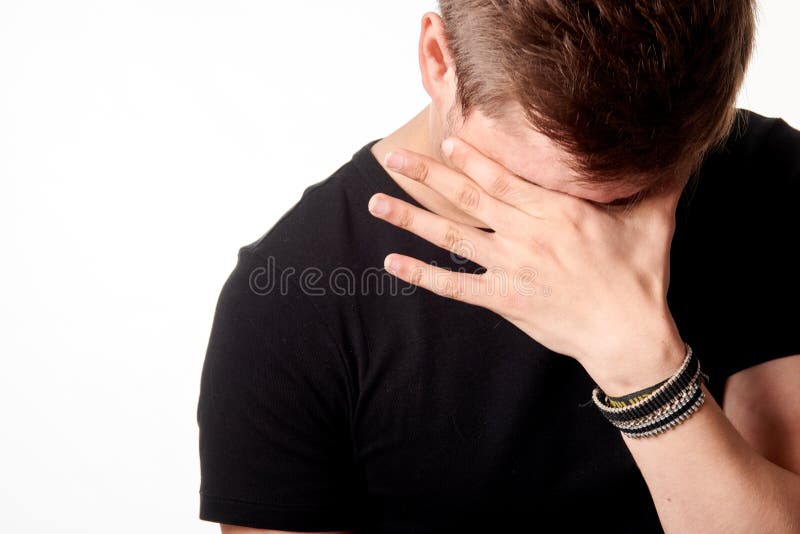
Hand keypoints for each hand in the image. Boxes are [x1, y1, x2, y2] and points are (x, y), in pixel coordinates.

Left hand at [367, 136, 688, 395]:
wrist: (629, 336)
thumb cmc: (640, 277)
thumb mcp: (653, 221)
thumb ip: (655, 182)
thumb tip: (676, 151)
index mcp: (558, 210)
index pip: (504, 176)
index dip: (471, 157)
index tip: (444, 139)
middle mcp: (527, 233)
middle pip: (467, 197)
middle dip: (426, 175)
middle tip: (392, 158)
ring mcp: (511, 267)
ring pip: (452, 235)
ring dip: (411, 218)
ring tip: (376, 202)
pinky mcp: (503, 298)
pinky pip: (455, 284)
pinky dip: (423, 275)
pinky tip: (393, 263)